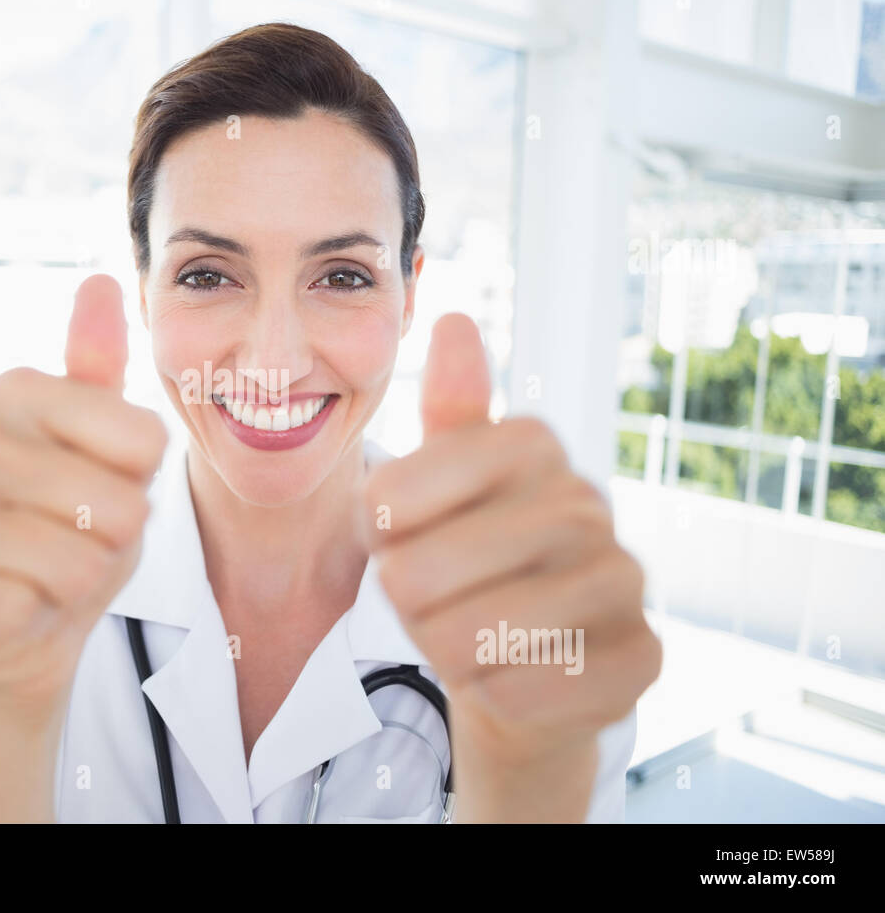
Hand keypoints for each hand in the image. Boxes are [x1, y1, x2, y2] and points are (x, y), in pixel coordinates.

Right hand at [0, 273, 168, 721]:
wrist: (33, 623)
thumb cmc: (79, 527)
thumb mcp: (114, 452)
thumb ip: (106, 374)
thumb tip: (102, 280)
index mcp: (14, 393)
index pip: (142, 438)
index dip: (147, 483)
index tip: (116, 488)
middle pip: (107, 505)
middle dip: (117, 541)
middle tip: (89, 545)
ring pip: (60, 562)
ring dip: (77, 584)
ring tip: (53, 579)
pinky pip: (3, 606)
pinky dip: (28, 619)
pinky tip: (12, 609)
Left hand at [362, 314, 661, 820]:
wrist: (523, 660)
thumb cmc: (467, 563)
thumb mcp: (438, 487)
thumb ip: (446, 416)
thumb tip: (455, 322)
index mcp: (530, 444)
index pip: (390, 496)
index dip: (376, 536)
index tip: (400, 537)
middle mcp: (586, 503)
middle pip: (417, 576)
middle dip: (407, 604)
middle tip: (437, 599)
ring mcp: (624, 580)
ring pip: (466, 638)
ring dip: (446, 650)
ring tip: (473, 634)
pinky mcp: (642, 658)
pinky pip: (519, 693)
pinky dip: (495, 695)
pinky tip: (515, 674)